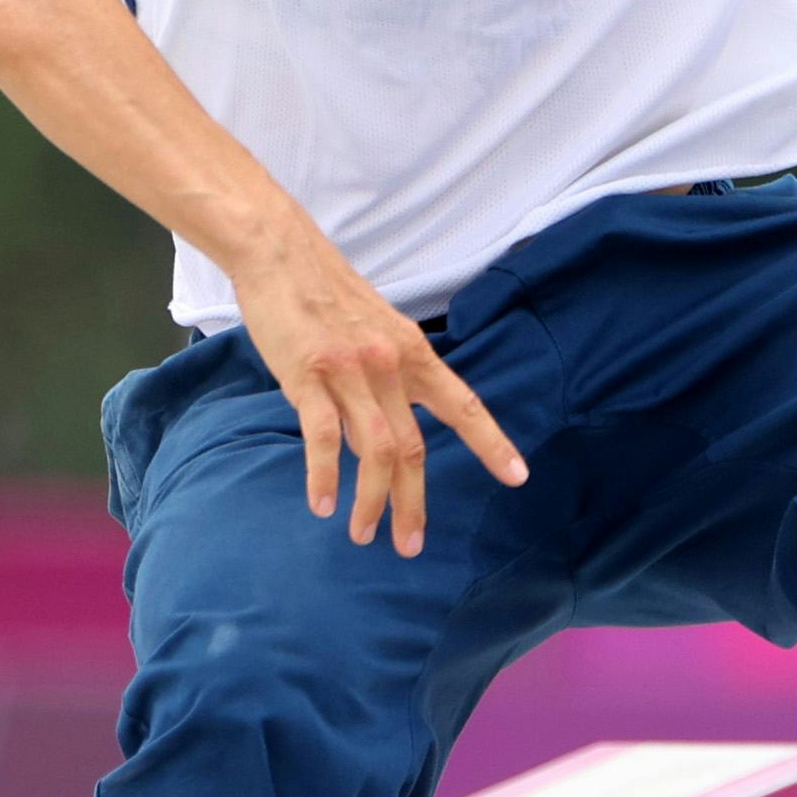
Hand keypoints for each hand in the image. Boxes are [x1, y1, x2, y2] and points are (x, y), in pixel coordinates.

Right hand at [227, 231, 529, 556]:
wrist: (280, 251)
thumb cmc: (326, 293)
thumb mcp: (375, 330)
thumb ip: (388, 378)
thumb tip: (386, 431)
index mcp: (412, 352)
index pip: (463, 405)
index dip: (492, 443)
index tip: (517, 476)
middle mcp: (390, 365)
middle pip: (413, 448)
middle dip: (414, 504)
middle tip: (411, 546)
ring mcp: (350, 370)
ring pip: (375, 450)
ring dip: (372, 502)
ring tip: (364, 535)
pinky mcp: (308, 374)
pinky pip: (324, 436)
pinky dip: (325, 476)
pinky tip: (322, 504)